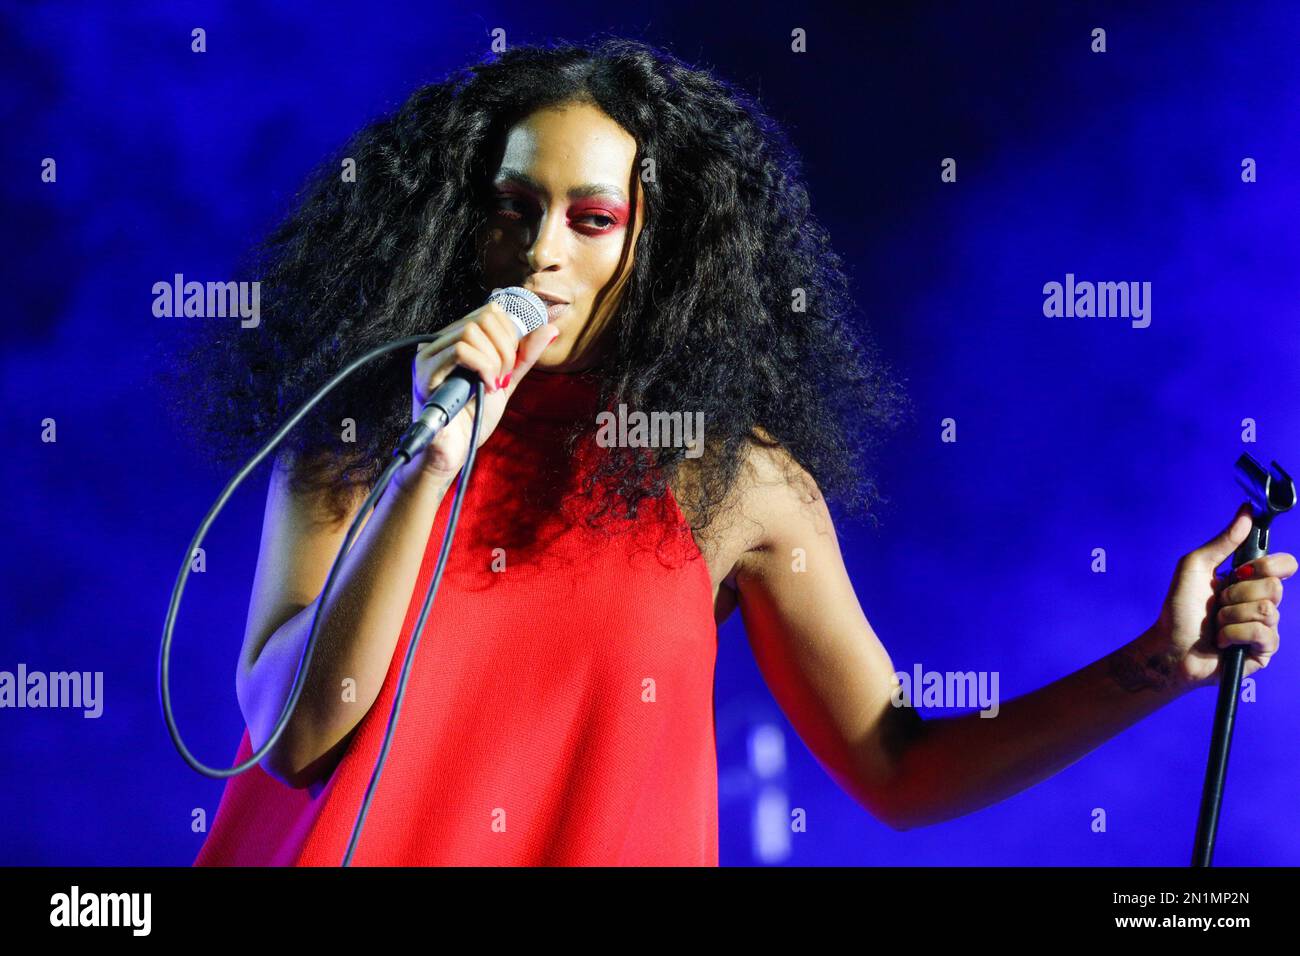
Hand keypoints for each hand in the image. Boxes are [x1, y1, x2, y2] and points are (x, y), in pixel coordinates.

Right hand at [397, 302, 558, 490]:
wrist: (456, 452)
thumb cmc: (474, 418)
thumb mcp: (506, 381)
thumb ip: (524, 356)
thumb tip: (550, 329)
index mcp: (456, 341)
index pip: (489, 313)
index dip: (510, 336)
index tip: (509, 367)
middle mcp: (439, 343)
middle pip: (483, 317)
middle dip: (505, 348)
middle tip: (503, 377)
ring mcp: (429, 356)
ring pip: (471, 331)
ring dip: (494, 360)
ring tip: (492, 385)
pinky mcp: (425, 372)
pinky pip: (461, 351)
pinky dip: (483, 368)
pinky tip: (485, 388)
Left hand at [1144, 503, 1295, 691]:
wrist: (1170, 646)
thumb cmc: (1179, 608)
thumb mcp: (1195, 567)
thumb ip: (1222, 541)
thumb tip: (1247, 512)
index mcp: (1250, 581)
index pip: (1285, 565)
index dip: (1271, 564)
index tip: (1244, 569)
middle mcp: (1262, 602)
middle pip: (1275, 586)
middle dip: (1237, 593)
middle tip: (1218, 602)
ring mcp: (1266, 628)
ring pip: (1266, 610)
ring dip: (1230, 615)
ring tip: (1215, 623)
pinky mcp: (1264, 651)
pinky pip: (1262, 633)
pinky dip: (1233, 634)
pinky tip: (1222, 641)